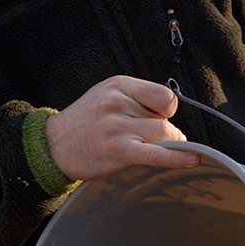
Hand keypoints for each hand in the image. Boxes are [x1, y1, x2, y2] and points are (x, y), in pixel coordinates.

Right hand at [44, 76, 201, 181]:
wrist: (52, 146)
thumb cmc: (83, 124)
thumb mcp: (106, 95)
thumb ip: (137, 99)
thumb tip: (169, 115)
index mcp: (119, 85)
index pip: (164, 96)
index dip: (166, 111)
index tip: (157, 120)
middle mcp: (118, 102)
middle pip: (165, 120)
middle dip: (165, 134)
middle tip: (147, 142)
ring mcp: (117, 126)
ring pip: (164, 136)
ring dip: (165, 147)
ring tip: (144, 150)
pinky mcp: (117, 150)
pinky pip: (156, 154)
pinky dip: (177, 158)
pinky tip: (192, 160)